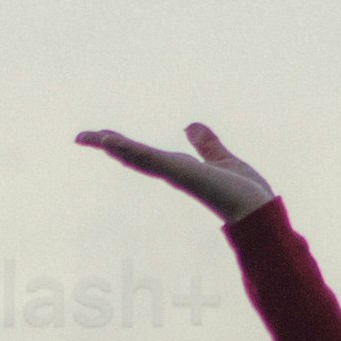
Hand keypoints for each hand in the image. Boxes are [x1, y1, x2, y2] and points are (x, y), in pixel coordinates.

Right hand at [76, 119, 279, 223]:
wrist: (260, 213)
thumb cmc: (247, 195)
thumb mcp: (223, 160)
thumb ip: (207, 145)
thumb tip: (190, 127)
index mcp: (182, 169)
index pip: (146, 154)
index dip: (124, 145)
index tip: (102, 137)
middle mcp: (174, 172)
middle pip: (134, 156)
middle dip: (108, 145)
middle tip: (80, 137)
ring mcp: (176, 175)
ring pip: (138, 156)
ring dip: (113, 145)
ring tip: (88, 137)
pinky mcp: (182, 174)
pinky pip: (152, 159)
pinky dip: (132, 151)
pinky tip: (112, 143)